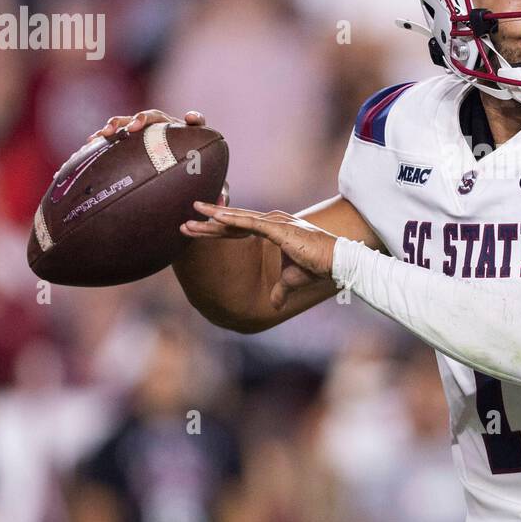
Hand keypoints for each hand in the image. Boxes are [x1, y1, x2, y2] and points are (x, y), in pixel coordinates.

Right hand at [90, 109, 226, 204]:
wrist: (176, 186)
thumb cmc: (196, 185)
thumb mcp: (209, 189)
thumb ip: (219, 193)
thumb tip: (221, 202)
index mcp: (189, 137)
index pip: (195, 123)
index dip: (194, 119)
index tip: (190, 119)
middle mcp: (168, 130)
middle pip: (157, 117)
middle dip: (144, 118)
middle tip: (135, 126)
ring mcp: (148, 134)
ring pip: (132, 122)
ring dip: (118, 123)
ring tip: (105, 132)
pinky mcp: (131, 141)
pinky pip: (116, 135)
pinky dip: (104, 136)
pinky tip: (91, 142)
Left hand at [186, 202, 339, 309]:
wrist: (337, 261)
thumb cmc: (317, 266)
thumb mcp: (292, 280)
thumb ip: (280, 290)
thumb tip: (273, 305)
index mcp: (273, 228)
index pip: (238, 228)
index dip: (217, 229)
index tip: (197, 229)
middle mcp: (271, 221)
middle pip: (233, 221)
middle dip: (207, 222)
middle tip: (184, 222)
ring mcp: (274, 222)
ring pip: (237, 220)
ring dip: (213, 219)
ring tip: (192, 216)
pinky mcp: (278, 229)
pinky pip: (250, 224)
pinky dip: (232, 221)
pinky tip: (215, 218)